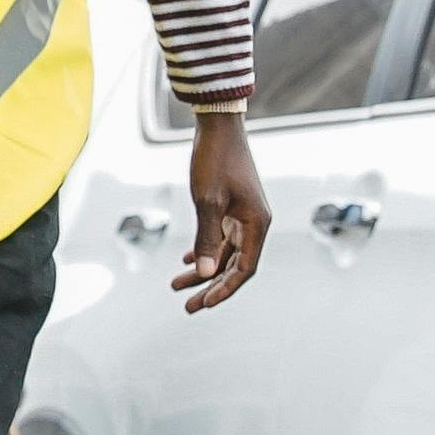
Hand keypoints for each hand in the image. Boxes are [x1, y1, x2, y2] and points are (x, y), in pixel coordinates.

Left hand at [175, 111, 267, 313]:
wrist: (218, 127)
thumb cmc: (214, 161)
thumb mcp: (207, 201)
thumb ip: (207, 238)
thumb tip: (206, 274)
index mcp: (257, 224)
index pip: (244, 268)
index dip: (225, 289)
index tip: (203, 304)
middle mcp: (255, 222)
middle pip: (234, 265)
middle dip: (211, 287)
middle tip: (188, 307)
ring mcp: (244, 215)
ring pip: (225, 253)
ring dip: (204, 271)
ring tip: (177, 286)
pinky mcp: (232, 207)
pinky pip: (221, 238)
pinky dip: (206, 251)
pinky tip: (188, 261)